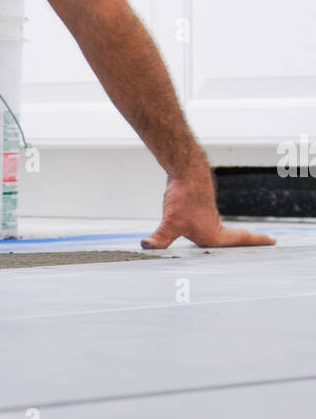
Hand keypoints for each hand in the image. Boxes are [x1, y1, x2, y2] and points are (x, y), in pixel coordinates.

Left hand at [142, 170, 275, 249]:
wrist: (185, 171)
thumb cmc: (184, 197)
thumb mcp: (170, 223)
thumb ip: (160, 238)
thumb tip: (146, 247)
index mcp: (213, 234)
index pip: (239, 242)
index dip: (254, 242)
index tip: (272, 241)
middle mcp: (214, 226)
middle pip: (236, 238)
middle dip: (249, 242)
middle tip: (268, 242)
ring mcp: (207, 216)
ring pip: (223, 230)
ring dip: (234, 236)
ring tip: (244, 241)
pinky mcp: (199, 208)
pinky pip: (209, 221)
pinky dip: (216, 227)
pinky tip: (209, 228)